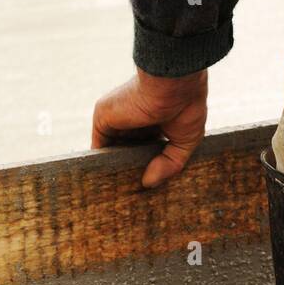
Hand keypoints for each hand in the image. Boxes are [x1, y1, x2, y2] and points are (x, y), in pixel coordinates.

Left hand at [91, 68, 208, 188]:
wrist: (174, 83)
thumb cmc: (186, 104)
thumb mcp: (185, 140)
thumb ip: (169, 164)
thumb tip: (147, 184)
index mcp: (154, 121)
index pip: (144, 148)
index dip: (146, 167)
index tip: (146, 188)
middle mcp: (133, 120)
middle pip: (126, 152)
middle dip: (127, 172)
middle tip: (129, 201)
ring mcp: (117, 118)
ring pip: (111, 151)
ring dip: (112, 171)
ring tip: (116, 199)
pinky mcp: (103, 117)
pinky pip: (97, 147)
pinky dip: (99, 165)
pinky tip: (104, 185)